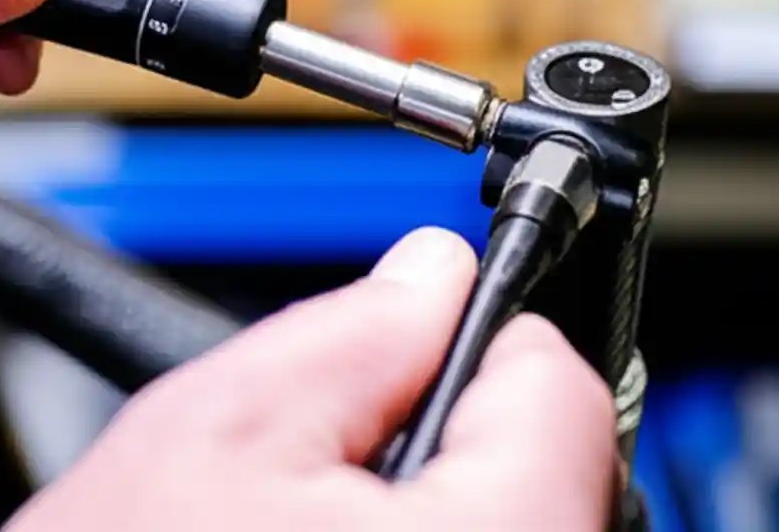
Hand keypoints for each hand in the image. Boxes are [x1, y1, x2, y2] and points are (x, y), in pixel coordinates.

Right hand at [7, 229, 617, 530]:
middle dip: (448, 418)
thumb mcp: (222, 426)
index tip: (414, 343)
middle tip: (336, 444)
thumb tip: (433, 272)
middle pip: (548, 461)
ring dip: (428, 488)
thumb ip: (353, 329)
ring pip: (512, 514)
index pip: (557, 388)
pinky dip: (413, 529)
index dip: (476, 335)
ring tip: (309, 513)